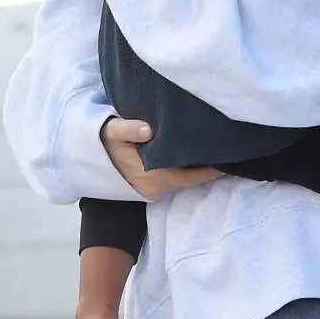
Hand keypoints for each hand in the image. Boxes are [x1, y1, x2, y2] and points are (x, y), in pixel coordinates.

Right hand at [100, 118, 221, 199]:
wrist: (87, 157)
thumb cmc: (104, 141)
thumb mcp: (110, 130)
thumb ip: (126, 129)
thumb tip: (147, 129)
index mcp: (152, 175)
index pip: (193, 174)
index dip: (213, 167)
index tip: (231, 154)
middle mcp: (157, 187)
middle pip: (193, 178)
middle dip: (211, 165)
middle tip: (230, 149)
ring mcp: (155, 190)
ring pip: (186, 179)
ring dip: (200, 167)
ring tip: (218, 150)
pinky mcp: (153, 188)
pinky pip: (179, 179)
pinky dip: (190, 169)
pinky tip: (198, 156)